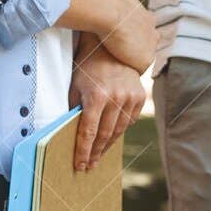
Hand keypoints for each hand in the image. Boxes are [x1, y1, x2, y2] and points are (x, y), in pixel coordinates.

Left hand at [69, 40, 145, 170]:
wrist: (112, 46)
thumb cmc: (87, 66)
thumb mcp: (75, 86)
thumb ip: (74, 109)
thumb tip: (70, 134)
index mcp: (96, 96)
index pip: (88, 132)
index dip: (83, 151)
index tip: (79, 165)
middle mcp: (116, 98)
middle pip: (104, 135)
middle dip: (95, 153)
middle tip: (89, 165)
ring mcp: (130, 98)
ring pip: (119, 131)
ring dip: (107, 145)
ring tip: (98, 155)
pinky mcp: (140, 96)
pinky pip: (129, 121)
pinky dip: (119, 131)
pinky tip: (111, 137)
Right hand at [93, 0, 158, 71]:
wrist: (109, 12)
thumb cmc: (112, 0)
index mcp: (149, 20)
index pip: (146, 34)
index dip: (134, 37)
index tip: (122, 38)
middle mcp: (154, 34)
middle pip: (147, 47)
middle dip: (136, 50)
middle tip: (119, 50)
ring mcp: (151, 48)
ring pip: (143, 59)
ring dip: (132, 60)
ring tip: (118, 59)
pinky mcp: (145, 60)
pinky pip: (139, 70)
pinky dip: (130, 69)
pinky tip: (118, 66)